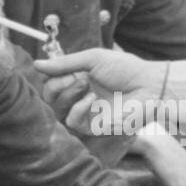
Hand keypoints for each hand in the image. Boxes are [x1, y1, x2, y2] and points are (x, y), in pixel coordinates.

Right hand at [36, 50, 185, 129]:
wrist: (149, 86)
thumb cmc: (126, 69)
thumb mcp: (93, 59)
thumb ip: (65, 63)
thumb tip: (36, 64)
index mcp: (78, 78)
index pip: (50, 80)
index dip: (51, 75)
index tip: (63, 68)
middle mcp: (78, 95)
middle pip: (49, 96)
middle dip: (56, 85)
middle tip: (75, 78)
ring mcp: (85, 112)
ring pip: (57, 109)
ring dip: (67, 94)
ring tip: (86, 86)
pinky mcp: (93, 127)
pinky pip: (72, 121)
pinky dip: (78, 108)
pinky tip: (92, 100)